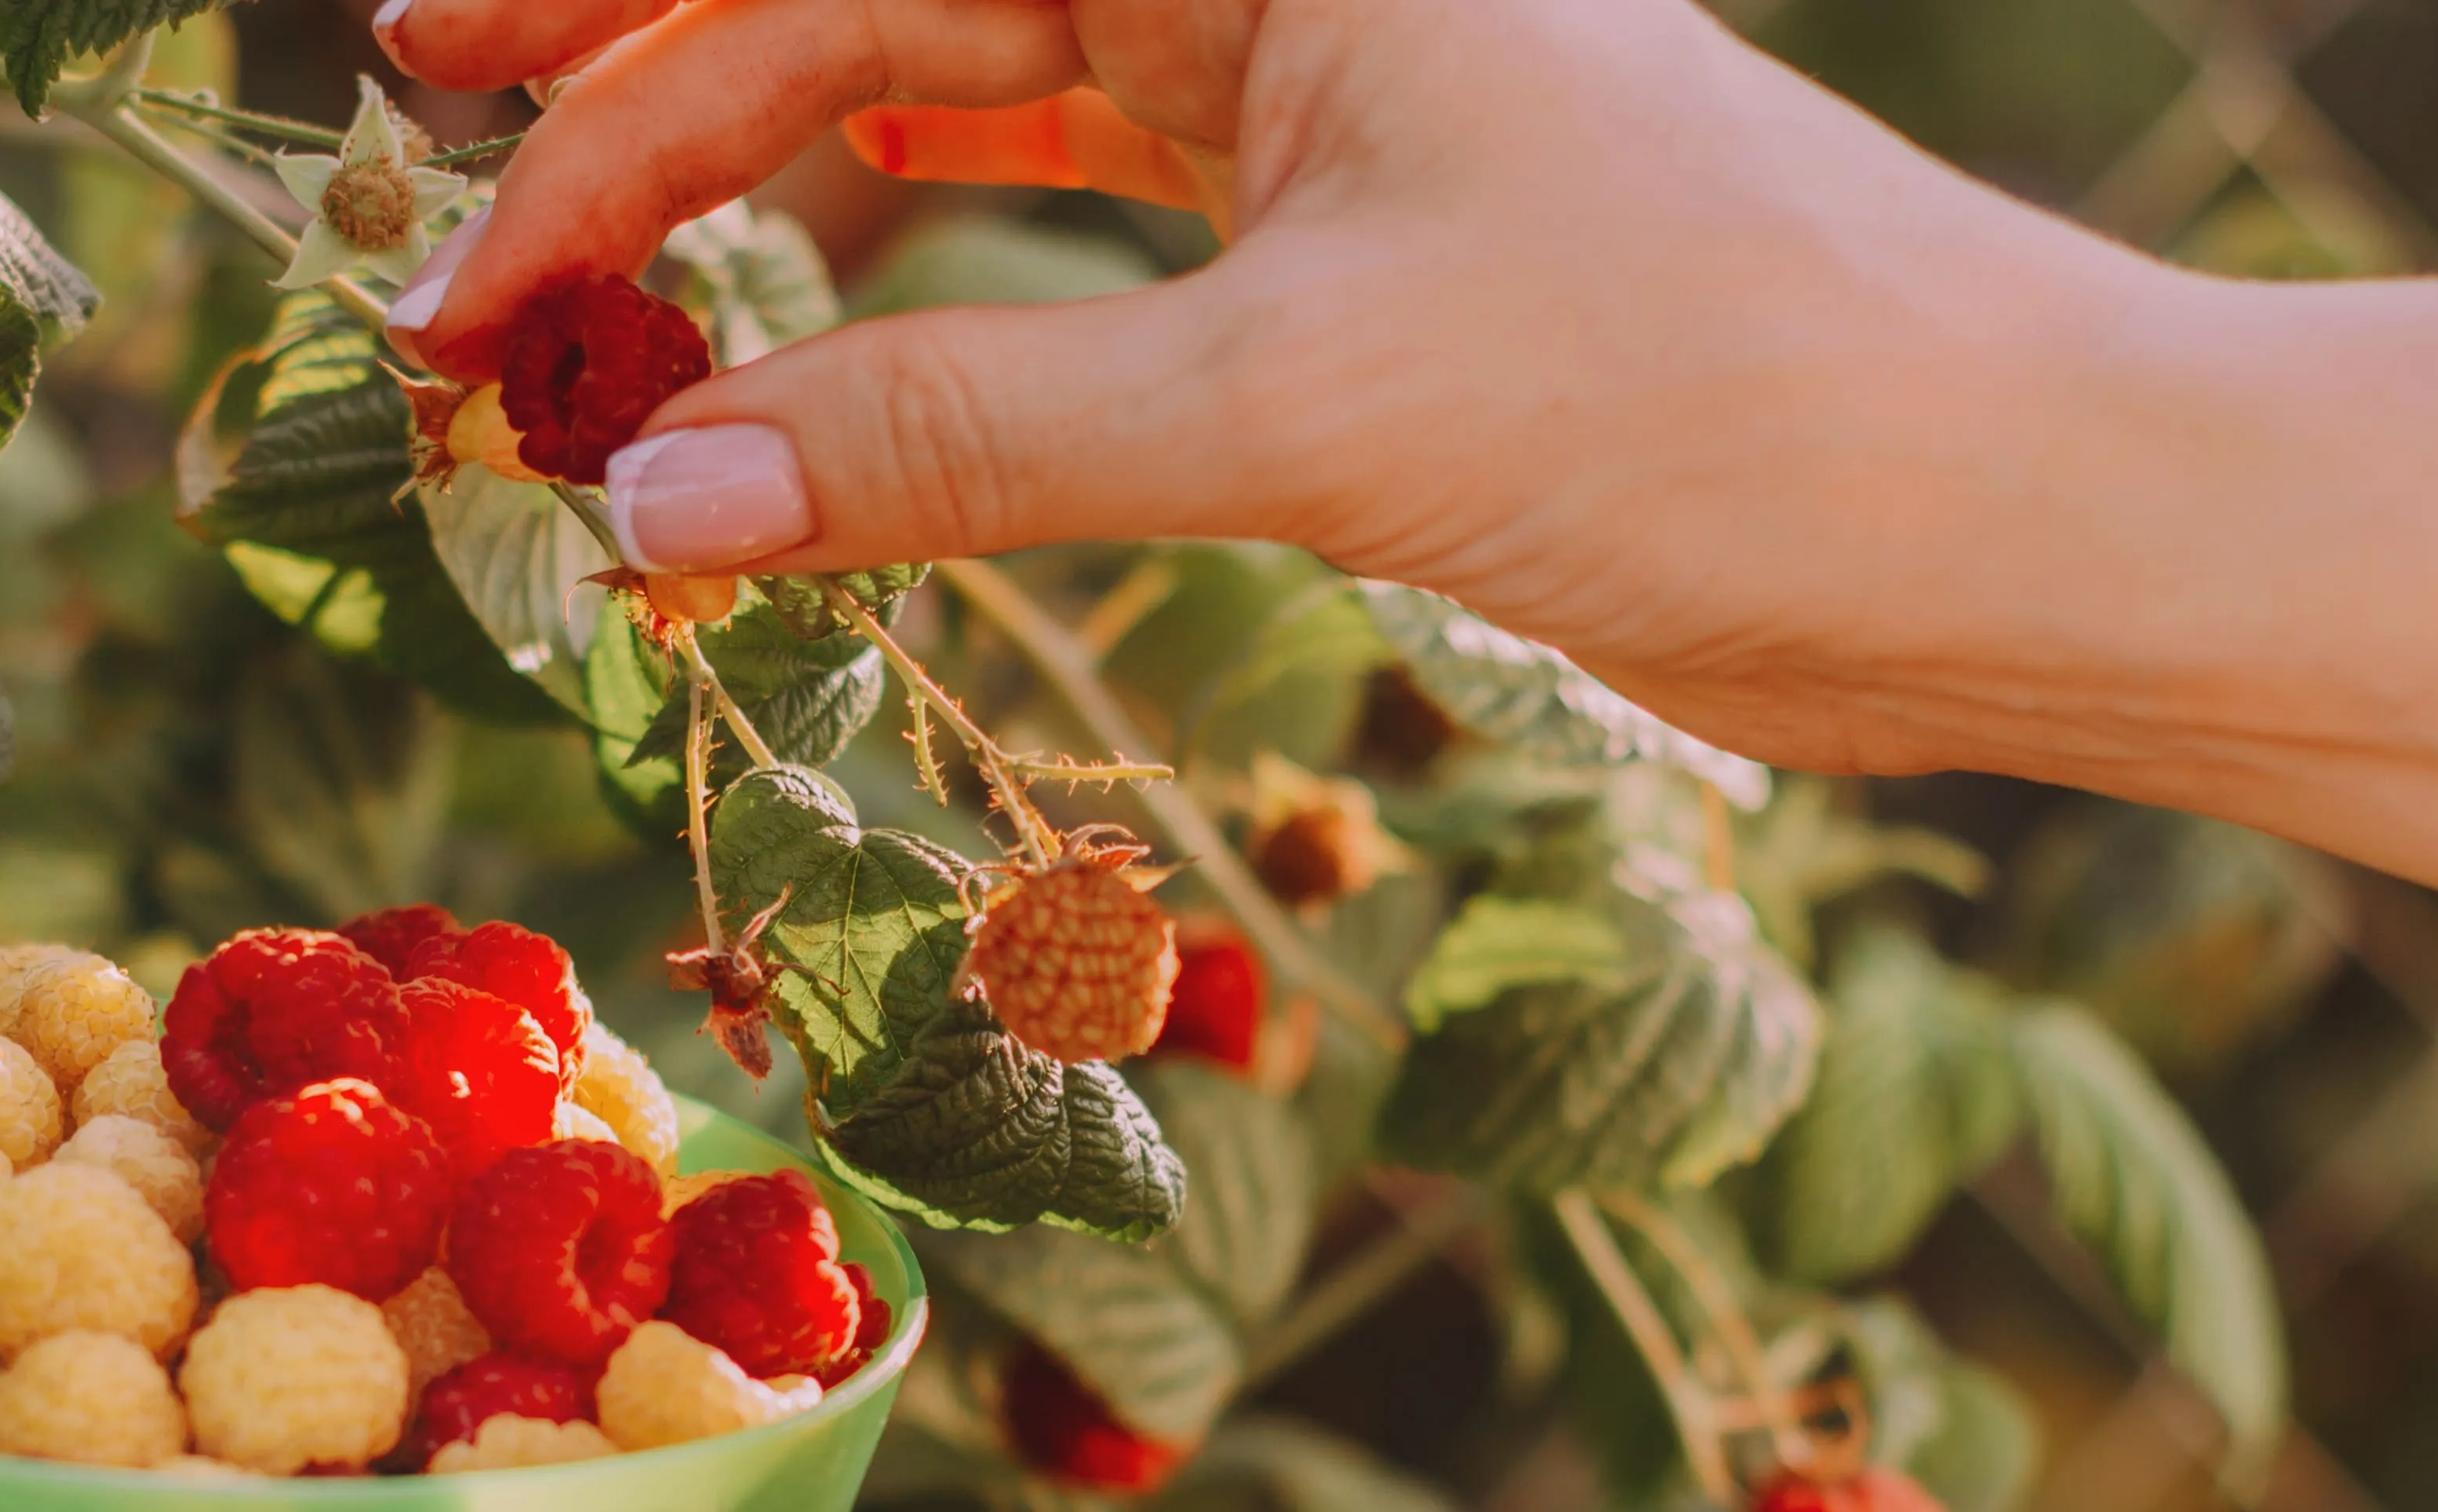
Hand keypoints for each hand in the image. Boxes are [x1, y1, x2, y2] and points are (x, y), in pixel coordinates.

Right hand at [377, 0, 2183, 779]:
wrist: (1996, 521)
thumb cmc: (1713, 396)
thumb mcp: (1301, 407)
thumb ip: (958, 444)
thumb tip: (649, 505)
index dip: (635, 64)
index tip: (454, 174)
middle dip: (653, 81)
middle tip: (441, 168)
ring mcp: (1307, 103)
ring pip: (959, 111)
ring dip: (772, 191)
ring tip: (584, 271)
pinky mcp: (1343, 245)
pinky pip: (1063, 236)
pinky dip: (921, 295)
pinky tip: (799, 323)